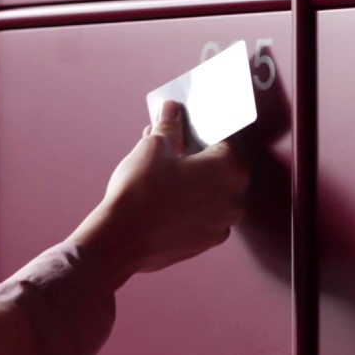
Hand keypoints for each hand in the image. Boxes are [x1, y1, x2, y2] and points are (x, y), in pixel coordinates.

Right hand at [69, 101, 249, 287]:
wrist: (120, 239)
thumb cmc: (140, 191)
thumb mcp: (152, 147)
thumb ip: (169, 127)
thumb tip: (172, 111)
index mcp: (229, 168)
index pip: (224, 140)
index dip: (201, 132)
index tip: (184, 131)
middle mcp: (234, 199)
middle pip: (219, 169)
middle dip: (196, 158)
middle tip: (169, 152)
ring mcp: (221, 225)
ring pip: (210, 194)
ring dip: (193, 183)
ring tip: (162, 177)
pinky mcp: (205, 243)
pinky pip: (202, 217)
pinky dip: (189, 208)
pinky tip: (165, 203)